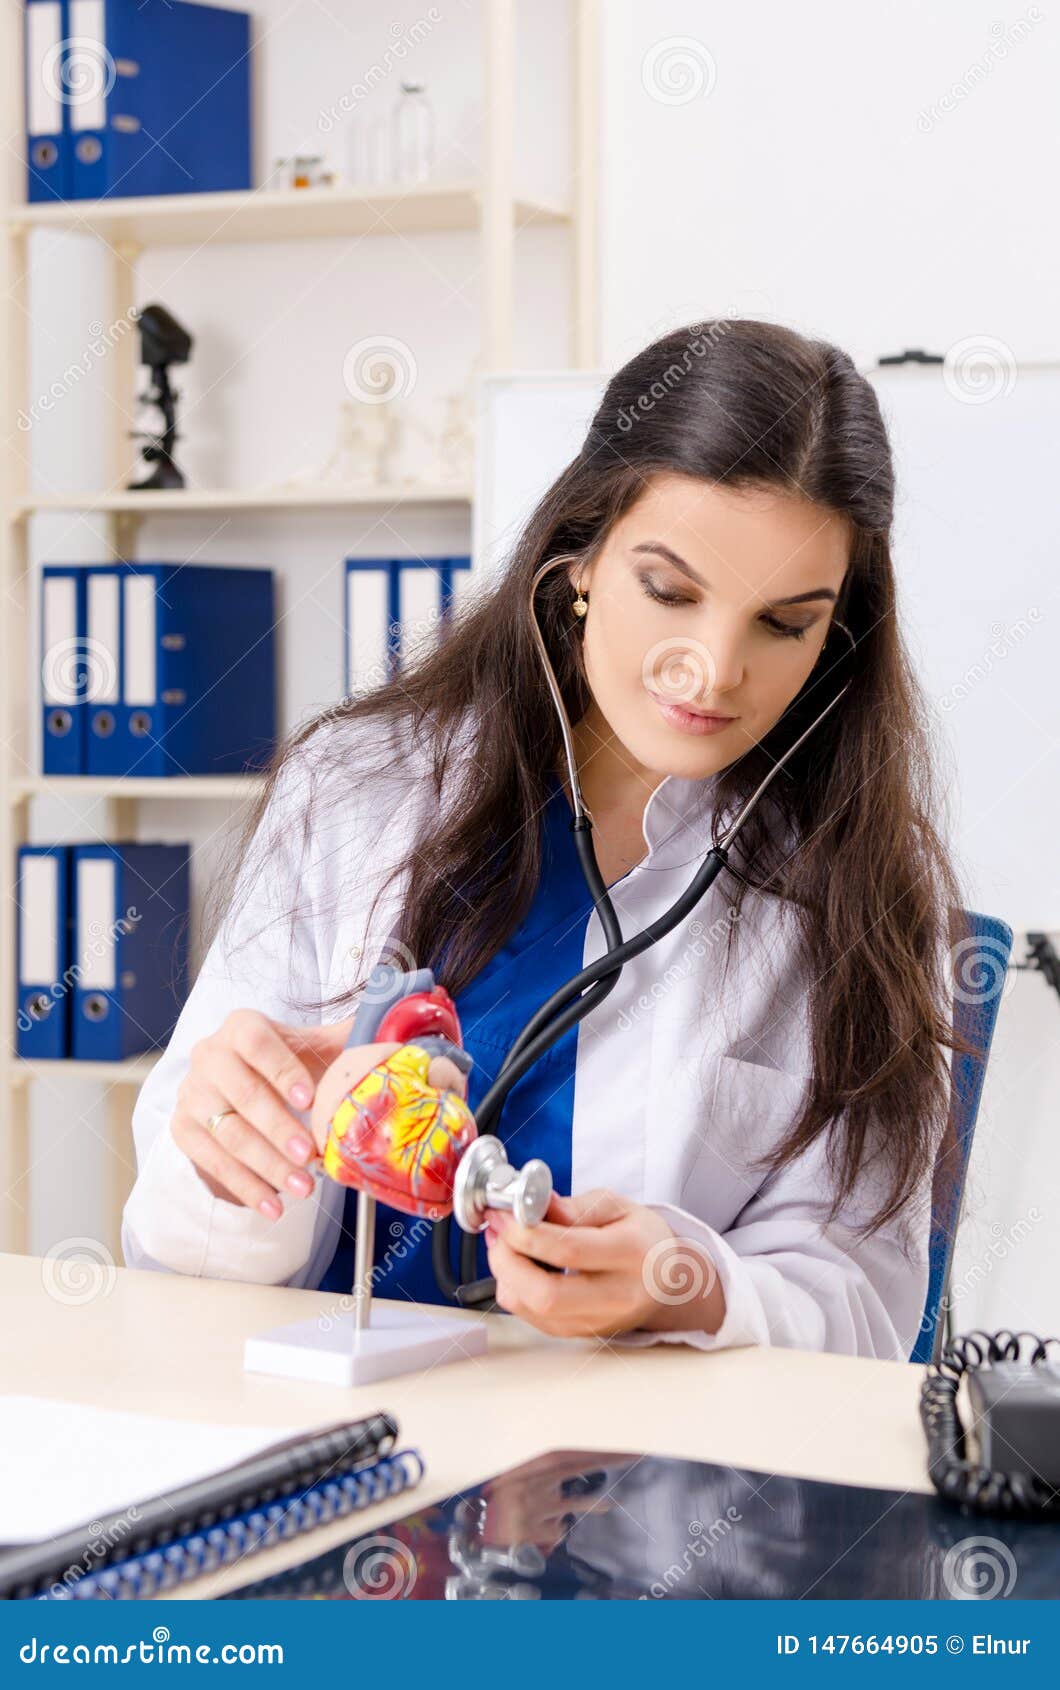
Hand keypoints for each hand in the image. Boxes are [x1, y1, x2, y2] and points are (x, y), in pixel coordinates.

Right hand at [172, 1008, 467, 1220]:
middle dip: (279, 1130)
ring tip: (302, 1189)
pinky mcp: (184, 1131)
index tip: (309, 1098)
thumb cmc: (293, 1065)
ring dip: (266, 1166)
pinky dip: (244, 1188)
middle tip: (312, 1157)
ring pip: (226, 1133)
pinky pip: (211, 1164)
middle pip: (241, 1093)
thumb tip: (418, 1016)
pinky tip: (272, 1205)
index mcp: (242, 1026)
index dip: (281, 1068)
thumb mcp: (322, 1047)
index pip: (255, 1042)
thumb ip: (358, 1035)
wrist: (246, 1085)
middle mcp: (209, 1055)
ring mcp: (192, 1095)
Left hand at [485, 1187, 719, 1338]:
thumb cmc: (641, 1238)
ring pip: (534, 1310)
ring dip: (506, 1275)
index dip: (526, 1232)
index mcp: (631, 1254)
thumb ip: (574, 1206)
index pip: (569, 1250)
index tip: (504, 1213)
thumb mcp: (617, 1206)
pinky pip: (532, 1318)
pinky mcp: (580, 1333)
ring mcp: (597, 1321)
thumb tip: (533, 1206)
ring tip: (505, 1244)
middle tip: (498, 1232)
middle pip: (546, 1294)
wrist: (666, 1280)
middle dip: (507, 1261)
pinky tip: (517, 1265)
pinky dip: (515, 1290)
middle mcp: (616, 1296)